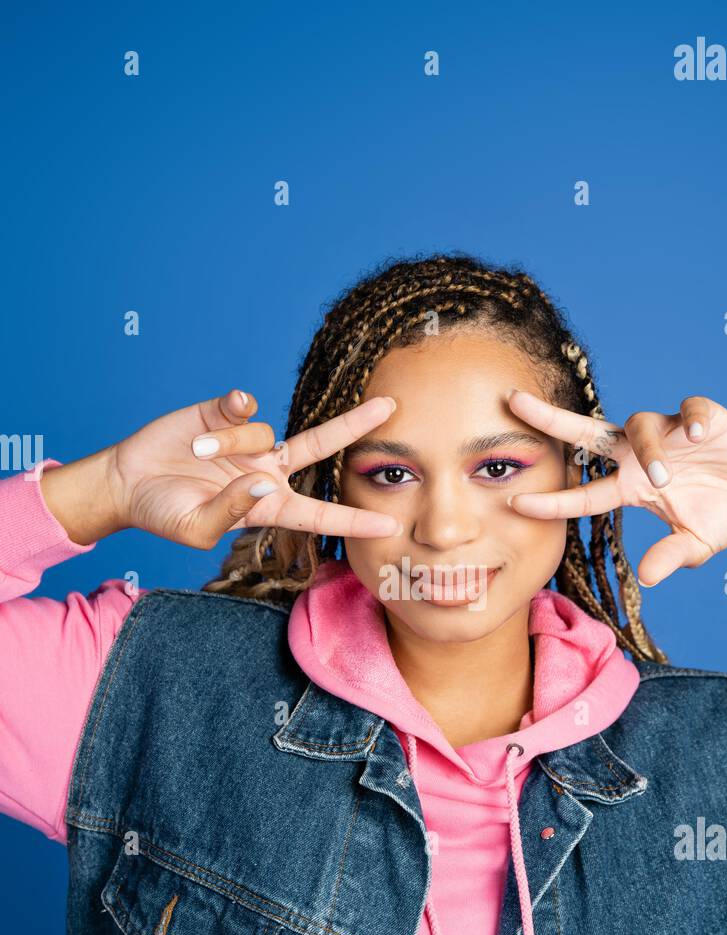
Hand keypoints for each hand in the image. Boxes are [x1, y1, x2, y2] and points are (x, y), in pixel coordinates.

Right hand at [43, 390, 401, 547]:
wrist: (127, 482)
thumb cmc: (163, 514)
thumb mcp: (195, 528)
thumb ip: (230, 511)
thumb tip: (262, 482)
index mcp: (267, 506)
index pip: (319, 514)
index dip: (354, 519)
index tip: (390, 524)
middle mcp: (265, 470)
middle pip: (322, 446)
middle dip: (355, 425)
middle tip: (391, 406)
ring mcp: (247, 441)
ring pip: (262, 432)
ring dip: (228, 446)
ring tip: (195, 458)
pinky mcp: (224, 413)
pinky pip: (243, 406)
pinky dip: (227, 415)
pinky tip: (206, 428)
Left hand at [505, 390, 726, 584]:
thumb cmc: (720, 517)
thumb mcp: (694, 544)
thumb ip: (670, 557)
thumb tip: (646, 577)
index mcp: (631, 486)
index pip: (584, 493)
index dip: (553, 500)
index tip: (517, 502)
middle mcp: (641, 455)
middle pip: (586, 432)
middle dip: (550, 418)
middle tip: (514, 403)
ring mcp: (671, 433)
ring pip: (639, 427)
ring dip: (649, 452)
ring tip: (667, 478)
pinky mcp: (706, 418)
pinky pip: (691, 411)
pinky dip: (693, 420)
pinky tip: (700, 434)